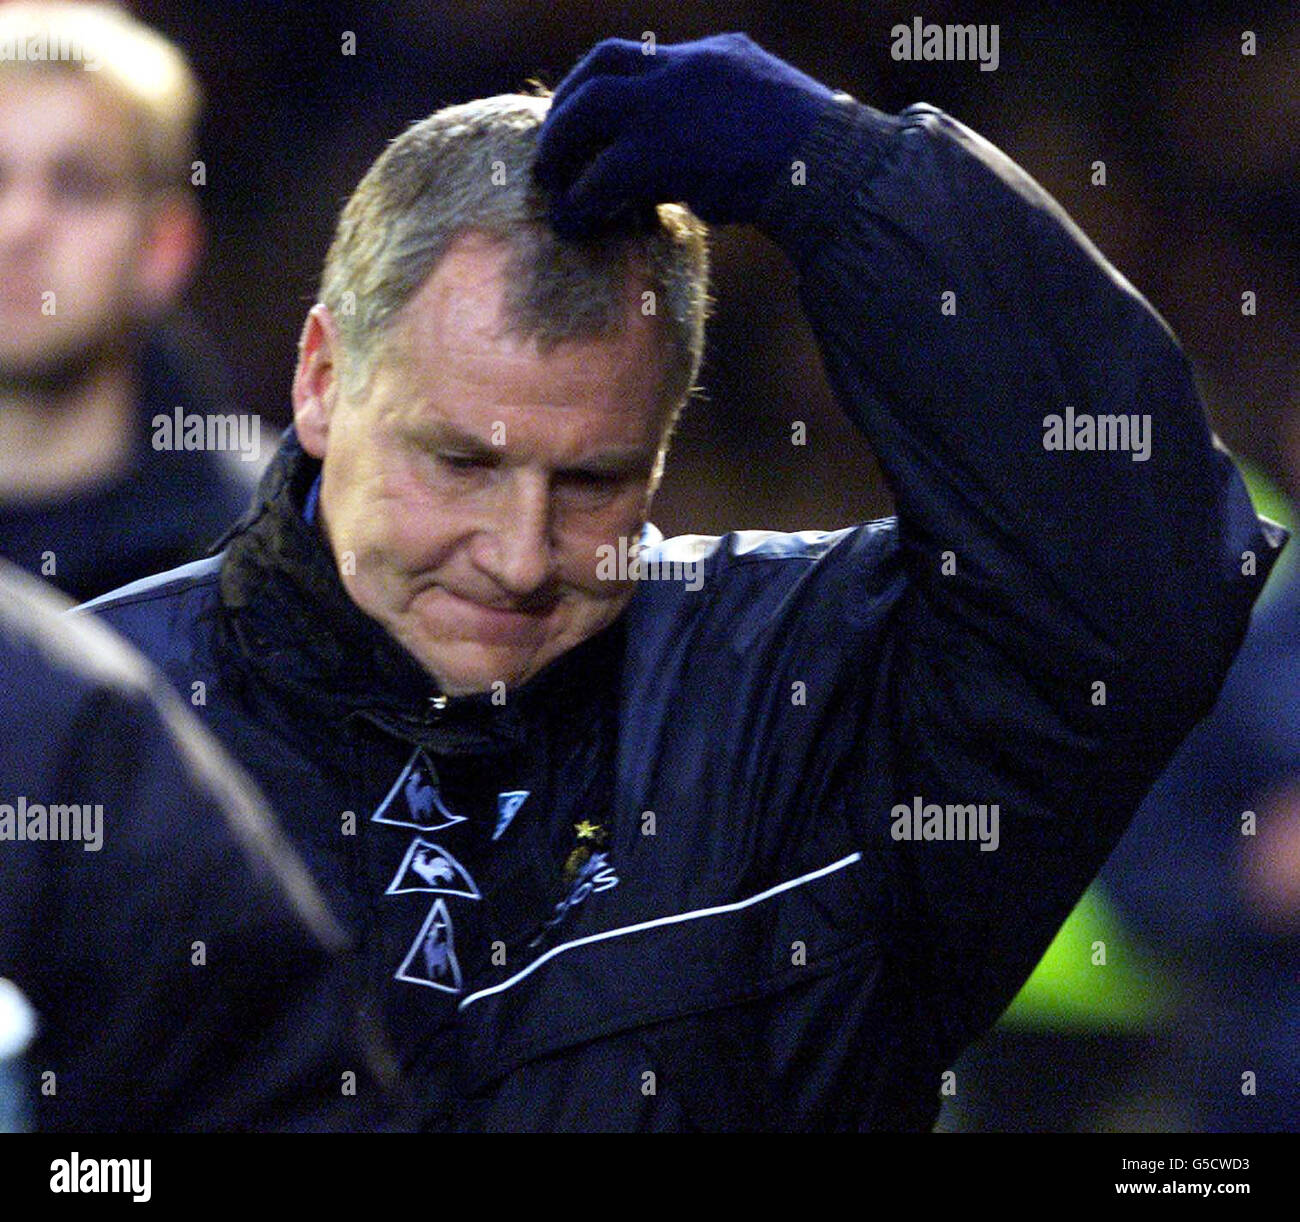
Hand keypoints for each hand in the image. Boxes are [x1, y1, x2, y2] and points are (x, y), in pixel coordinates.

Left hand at [532, 32, 835, 235]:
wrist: (832, 171)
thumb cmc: (816, 165)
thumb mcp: (767, 127)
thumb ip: (725, 135)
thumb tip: (694, 185)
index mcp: (715, 56)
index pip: (641, 56)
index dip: (603, 85)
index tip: (587, 117)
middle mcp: (685, 66)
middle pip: (601, 67)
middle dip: (568, 109)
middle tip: (554, 152)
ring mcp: (669, 103)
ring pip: (588, 112)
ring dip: (561, 150)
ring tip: (554, 189)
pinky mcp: (660, 150)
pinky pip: (601, 175)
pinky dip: (582, 200)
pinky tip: (575, 222)